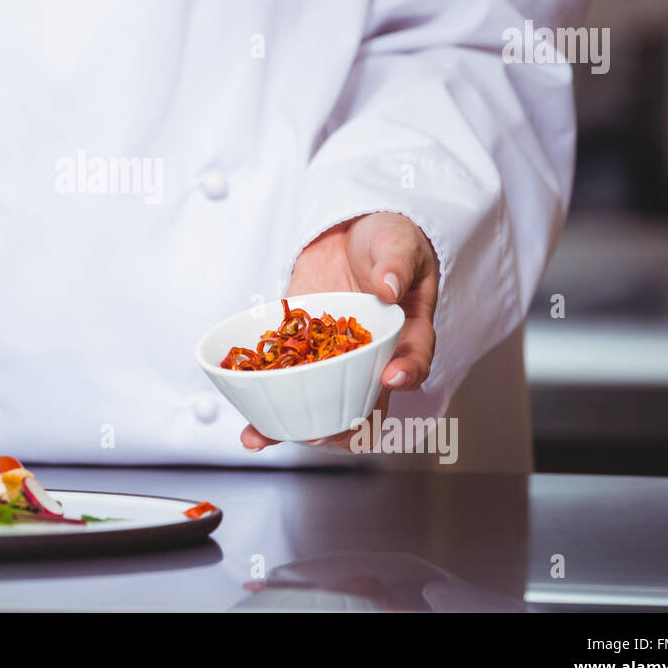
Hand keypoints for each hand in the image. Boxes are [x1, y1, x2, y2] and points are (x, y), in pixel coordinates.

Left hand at [240, 211, 438, 451]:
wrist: (346, 235)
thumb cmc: (385, 240)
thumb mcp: (397, 242)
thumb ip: (396, 262)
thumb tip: (389, 286)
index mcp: (408, 332)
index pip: (415, 358)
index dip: (407, 371)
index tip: (392, 377)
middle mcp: (373, 356)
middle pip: (368, 402)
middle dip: (348, 424)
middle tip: (325, 431)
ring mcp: (336, 359)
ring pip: (328, 405)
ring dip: (305, 426)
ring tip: (276, 433)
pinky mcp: (302, 354)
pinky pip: (290, 387)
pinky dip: (271, 411)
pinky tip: (252, 433)